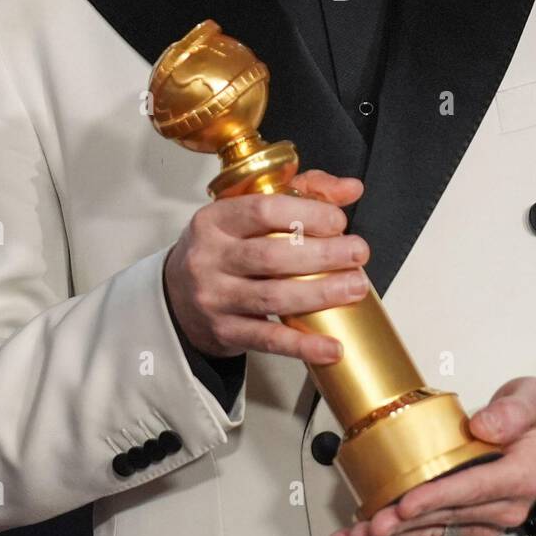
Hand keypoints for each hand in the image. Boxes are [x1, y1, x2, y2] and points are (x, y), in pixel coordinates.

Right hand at [164, 170, 367, 364]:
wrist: (176, 297)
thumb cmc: (223, 249)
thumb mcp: (248, 213)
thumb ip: (302, 193)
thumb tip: (351, 189)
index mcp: (216, 220)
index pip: (262, 210)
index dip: (306, 214)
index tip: (338, 222)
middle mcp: (210, 257)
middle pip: (271, 256)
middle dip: (322, 255)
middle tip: (359, 253)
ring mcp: (215, 298)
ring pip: (272, 298)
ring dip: (320, 293)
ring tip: (355, 287)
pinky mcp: (224, 333)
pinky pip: (267, 341)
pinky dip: (302, 346)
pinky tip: (332, 346)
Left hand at [329, 376, 535, 535]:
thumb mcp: (531, 401)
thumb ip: (511, 412)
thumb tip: (484, 424)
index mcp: (517, 478)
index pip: (470, 490)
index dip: (435, 498)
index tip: (406, 503)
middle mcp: (502, 508)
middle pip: (445, 517)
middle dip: (403, 523)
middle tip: (369, 525)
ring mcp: (485, 519)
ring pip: (434, 531)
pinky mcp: (469, 522)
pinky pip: (433, 534)